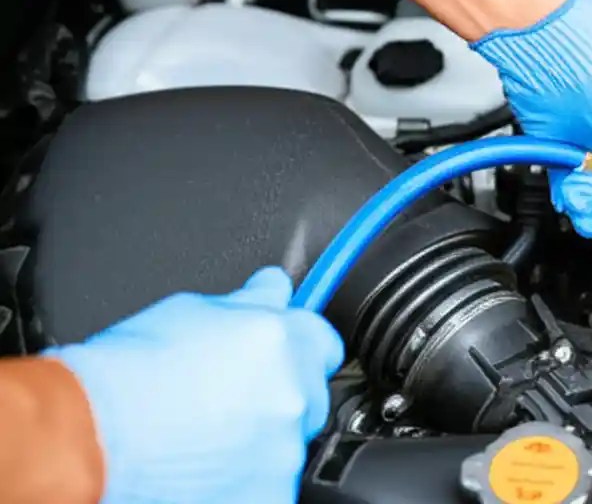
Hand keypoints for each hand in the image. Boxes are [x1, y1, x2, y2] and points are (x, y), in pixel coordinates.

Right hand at [48, 268, 343, 503]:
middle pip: (307, 393)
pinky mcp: (269, 491)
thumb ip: (247, 301)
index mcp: (280, 340)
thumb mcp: (187, 311)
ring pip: (288, 441)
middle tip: (227, 399)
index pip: (323, 342)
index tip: (280, 358)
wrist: (87, 435)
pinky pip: (272, 482)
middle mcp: (292, 393)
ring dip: (261, 438)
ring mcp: (283, 449)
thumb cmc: (124, 375)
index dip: (297, 348)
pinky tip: (208, 467)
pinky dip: (247, 478)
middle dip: (277, 393)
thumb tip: (273, 288)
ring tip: (205, 435)